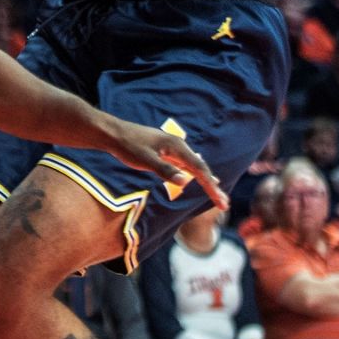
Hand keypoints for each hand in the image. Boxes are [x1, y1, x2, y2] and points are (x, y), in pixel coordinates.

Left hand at [99, 116, 226, 209]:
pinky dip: (194, 175)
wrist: (113, 134)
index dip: (211, 186)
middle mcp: (178, 146)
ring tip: (217, 195)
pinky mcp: (165, 152)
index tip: (220, 201)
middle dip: (213, 187)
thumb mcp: (145, 160)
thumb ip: (165, 170)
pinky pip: (185, 165)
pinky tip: (197, 179)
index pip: (199, 169)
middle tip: (224, 204)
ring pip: (193, 167)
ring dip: (205, 181)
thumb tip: (185, 181)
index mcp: (176, 147)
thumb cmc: (128, 146)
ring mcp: (172, 149)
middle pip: (200, 168)